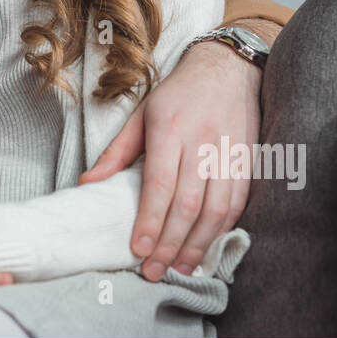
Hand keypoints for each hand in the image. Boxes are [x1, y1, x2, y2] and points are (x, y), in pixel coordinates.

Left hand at [78, 21, 272, 280]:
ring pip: (217, 210)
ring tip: (181, 268)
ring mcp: (229, 153)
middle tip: (155, 270)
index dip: (150, 220)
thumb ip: (116, 152)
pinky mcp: (248, 161)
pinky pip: (238, 203)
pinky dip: (222, 230)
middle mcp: (202, 142)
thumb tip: (88, 185)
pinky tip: (207, 247)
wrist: (229, 67)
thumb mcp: (141, 114)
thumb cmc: (178, 93)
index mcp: (170, 128)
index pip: (160, 183)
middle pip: (188, 203)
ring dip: (198, 244)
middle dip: (171, 243)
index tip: (138, 249)